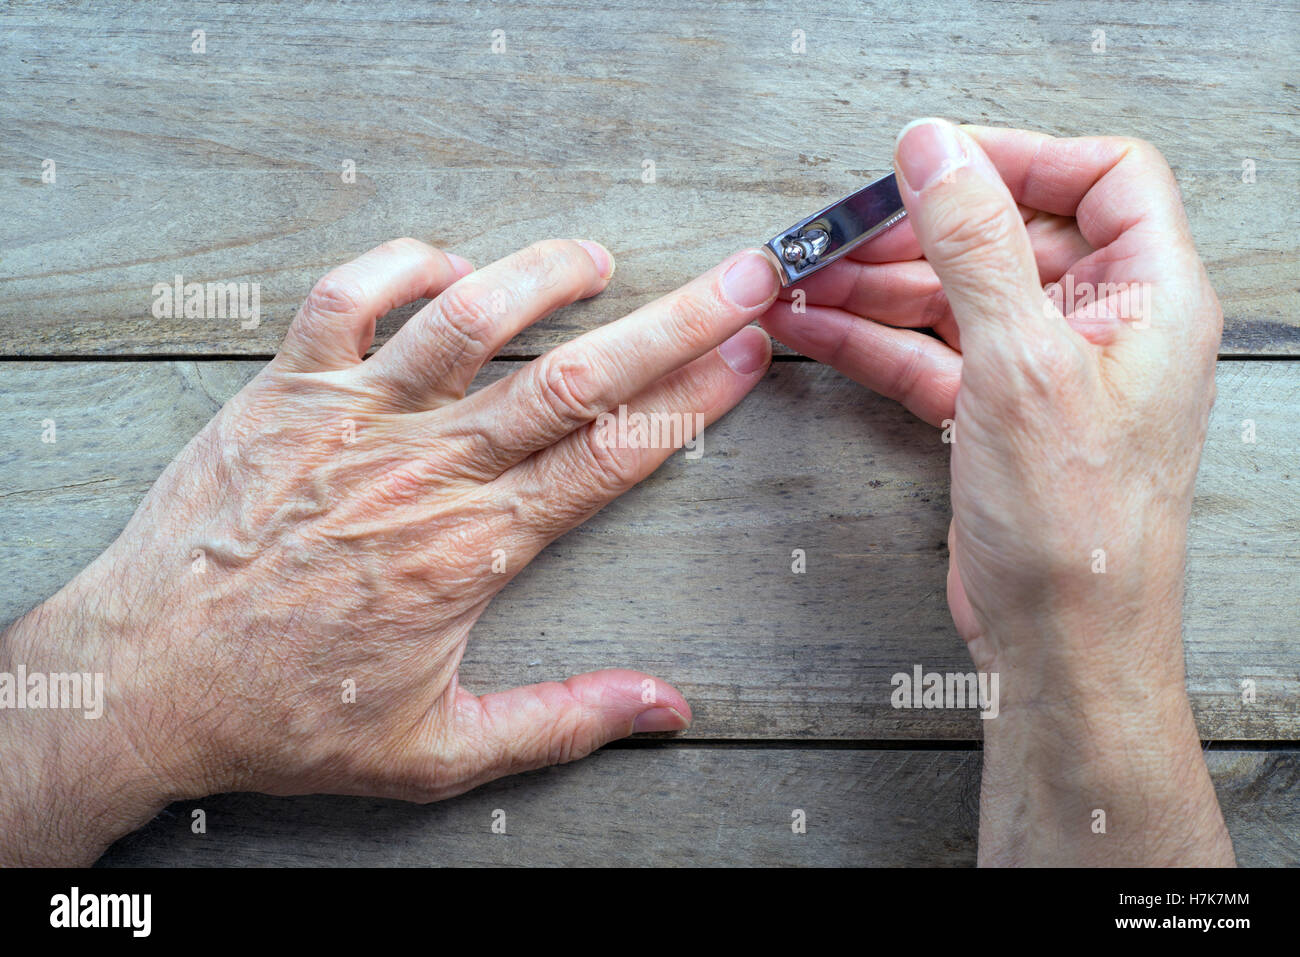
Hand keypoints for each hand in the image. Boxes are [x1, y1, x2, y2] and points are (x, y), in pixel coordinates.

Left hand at [0, 237, 779, 864]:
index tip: (746, 355)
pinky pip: (343, 299)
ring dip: (543, 274)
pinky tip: (446, 262)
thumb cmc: (287, 715)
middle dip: (673, 319)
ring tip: (596, 257)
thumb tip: (664, 710)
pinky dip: (400, 266)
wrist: (147, 684)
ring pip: (467, 318)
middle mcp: (426, 471)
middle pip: (573, 378)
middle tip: (737, 276)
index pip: (613, 456)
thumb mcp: (437, 752)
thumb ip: (560, 723)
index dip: (693, 399)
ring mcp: (351, 421)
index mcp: (474, 548)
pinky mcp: (282, 395)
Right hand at [760, 120, 1233, 864]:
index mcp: (1151, 296)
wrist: (1061, 642)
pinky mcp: (997, 417)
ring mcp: (1046, 374)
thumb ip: (976, 246)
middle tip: (848, 228)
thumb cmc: (1078, 527)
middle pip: (1010, 238)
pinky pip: (931, 355)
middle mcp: (1104, 328)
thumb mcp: (1021, 362)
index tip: (938, 161)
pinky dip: (874, 340)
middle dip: (922, 230)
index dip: (1019, 157)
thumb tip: (937, 151)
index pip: (1102, 178)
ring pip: (958, 299)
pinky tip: (818, 327)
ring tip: (809, 279)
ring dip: (880, 286)